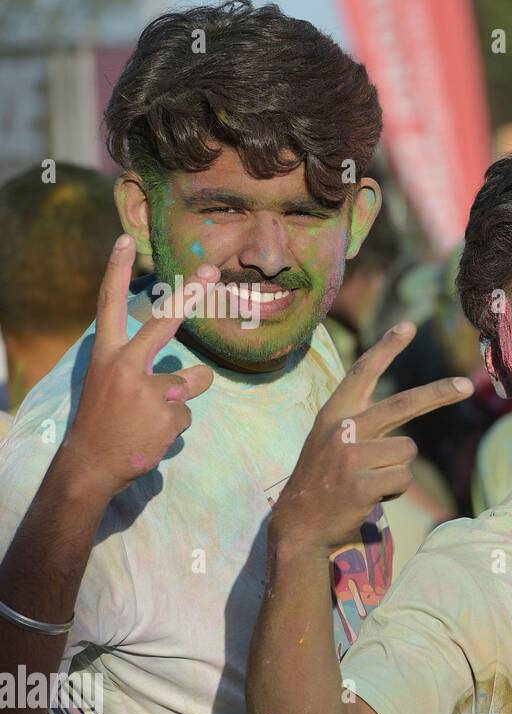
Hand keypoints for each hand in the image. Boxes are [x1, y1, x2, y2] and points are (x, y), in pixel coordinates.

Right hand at [60, 234, 215, 499]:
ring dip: (185, 395)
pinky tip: (153, 434)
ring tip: (155, 414)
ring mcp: (148, 389)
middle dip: (190, 294)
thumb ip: (142, 367)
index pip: (110, 304)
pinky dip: (175, 425)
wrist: (91, 465)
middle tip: (210, 269)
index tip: (125, 240)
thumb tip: (194, 368)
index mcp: (107, 354)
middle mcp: (126, 365)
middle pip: (164, 323)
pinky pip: (187, 413)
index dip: (116, 271)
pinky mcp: (167, 414)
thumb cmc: (104, 421)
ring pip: (195, 380)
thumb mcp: (110, 384)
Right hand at [270, 321, 472, 554]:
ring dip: (397, 469)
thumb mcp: (330, 441)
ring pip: (408, 452)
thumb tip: (402, 423)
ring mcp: (351, 456)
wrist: (299, 523)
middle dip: (439, 393)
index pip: (363, 373)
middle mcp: (342, 429)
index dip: (386, 348)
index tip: (407, 325)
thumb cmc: (323, 480)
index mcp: (334, 414)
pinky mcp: (362, 483)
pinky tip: (367, 496)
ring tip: (369, 480)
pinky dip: (393, 490)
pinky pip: (403, 479)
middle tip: (467, 384)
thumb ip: (360, 423)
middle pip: (403, 404)